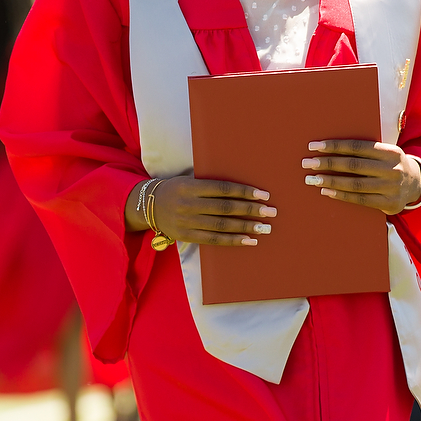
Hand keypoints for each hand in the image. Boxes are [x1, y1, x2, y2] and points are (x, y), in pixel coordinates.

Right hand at [134, 176, 277, 246]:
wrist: (149, 205)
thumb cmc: (177, 189)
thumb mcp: (190, 180)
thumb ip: (211, 185)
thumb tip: (243, 188)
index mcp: (190, 187)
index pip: (223, 189)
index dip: (245, 192)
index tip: (264, 195)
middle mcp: (189, 205)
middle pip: (226, 208)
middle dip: (251, 210)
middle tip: (271, 212)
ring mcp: (187, 222)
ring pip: (222, 226)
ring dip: (246, 227)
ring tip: (264, 227)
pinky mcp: (187, 236)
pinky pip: (214, 240)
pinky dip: (233, 241)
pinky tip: (249, 240)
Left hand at [302, 140, 420, 215]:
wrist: (417, 183)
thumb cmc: (391, 164)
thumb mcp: (385, 152)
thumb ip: (365, 151)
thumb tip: (330, 148)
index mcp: (390, 152)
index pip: (357, 147)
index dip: (335, 146)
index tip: (314, 146)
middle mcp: (392, 169)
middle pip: (354, 165)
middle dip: (327, 163)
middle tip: (307, 163)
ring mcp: (391, 188)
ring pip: (355, 184)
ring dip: (330, 180)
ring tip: (312, 178)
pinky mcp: (389, 204)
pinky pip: (360, 200)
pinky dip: (341, 195)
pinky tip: (326, 191)